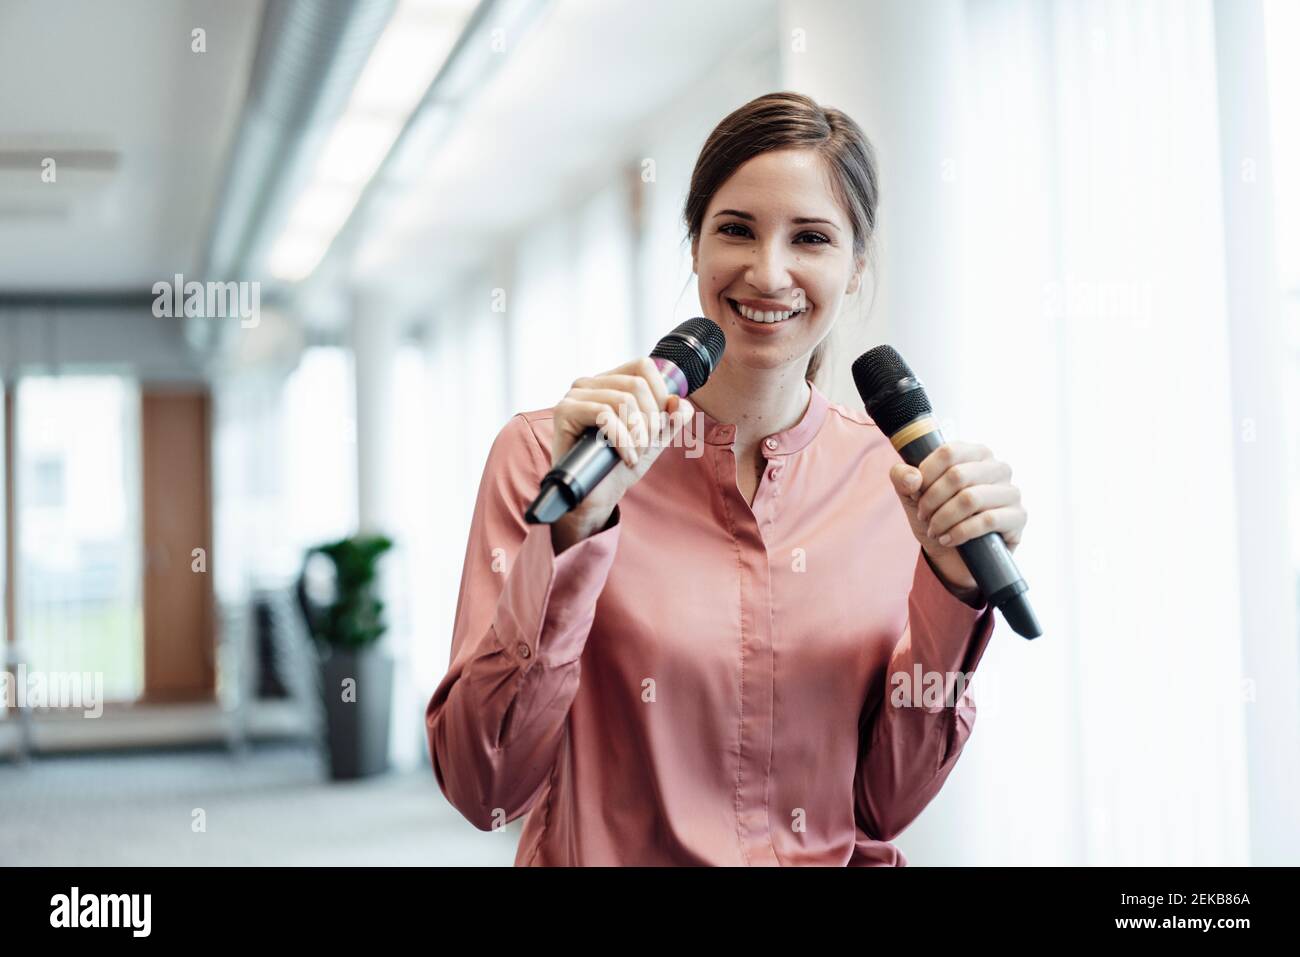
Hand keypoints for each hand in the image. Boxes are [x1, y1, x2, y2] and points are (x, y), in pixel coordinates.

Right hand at [549, 357, 694, 551]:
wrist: (595, 496)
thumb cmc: (619, 464)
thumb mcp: (654, 439)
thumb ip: (672, 419)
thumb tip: (679, 402)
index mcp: (610, 382)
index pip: (643, 366)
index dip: (660, 394)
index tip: (659, 425)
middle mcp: (590, 383)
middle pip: (636, 385)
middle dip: (650, 420)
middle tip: (645, 446)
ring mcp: (575, 396)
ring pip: (622, 400)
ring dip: (637, 434)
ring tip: (634, 454)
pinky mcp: (564, 411)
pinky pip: (604, 415)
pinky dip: (622, 440)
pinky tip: (625, 457)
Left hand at [888, 441, 1026, 598]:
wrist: (953, 555)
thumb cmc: (936, 516)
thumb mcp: (912, 496)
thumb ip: (902, 478)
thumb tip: (912, 477)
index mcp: (974, 453)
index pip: (948, 452)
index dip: (926, 474)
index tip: (915, 493)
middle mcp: (997, 467)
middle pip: (957, 476)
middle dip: (932, 500)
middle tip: (924, 516)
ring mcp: (1011, 491)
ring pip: (970, 499)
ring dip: (944, 518)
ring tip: (934, 530)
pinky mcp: (1018, 516)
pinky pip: (988, 520)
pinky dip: (960, 532)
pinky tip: (948, 539)